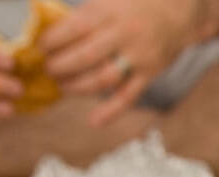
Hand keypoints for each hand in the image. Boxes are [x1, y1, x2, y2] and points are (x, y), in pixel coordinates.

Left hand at [41, 0, 202, 125]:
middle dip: (60, 66)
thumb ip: (84, 15)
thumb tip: (50, 32)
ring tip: (63, 87)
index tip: (40, 48)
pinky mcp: (149, 73)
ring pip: (102, 78)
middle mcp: (123, 33)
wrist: (178, 12)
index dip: (52, 42)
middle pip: (84, 56)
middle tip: (48, 70)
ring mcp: (137, 56)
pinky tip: (94, 121)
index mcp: (108, 11)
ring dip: (78, 87)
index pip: (73, 29)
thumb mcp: (109, 0)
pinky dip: (111, 111)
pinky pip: (128, 96)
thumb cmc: (135, 4)